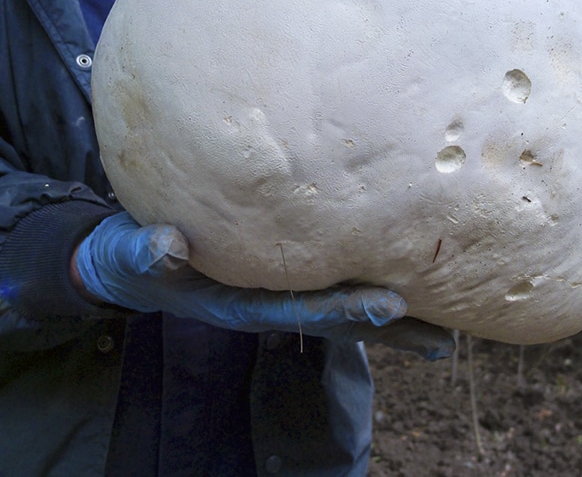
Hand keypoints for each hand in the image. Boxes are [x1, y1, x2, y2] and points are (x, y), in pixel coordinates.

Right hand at [72, 212, 454, 359]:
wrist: (138, 263)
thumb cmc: (136, 257)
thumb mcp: (131, 255)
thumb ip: (145, 252)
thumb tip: (166, 245)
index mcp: (245, 304)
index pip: (304, 307)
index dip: (347, 307)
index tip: (391, 303)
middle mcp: (274, 304)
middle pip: (341, 317)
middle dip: (390, 324)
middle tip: (443, 332)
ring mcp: (284, 294)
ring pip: (347, 309)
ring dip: (397, 324)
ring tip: (448, 338)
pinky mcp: (289, 277)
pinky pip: (338, 284)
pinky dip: (375, 291)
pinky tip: (414, 296)